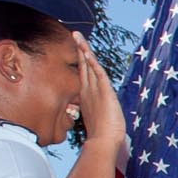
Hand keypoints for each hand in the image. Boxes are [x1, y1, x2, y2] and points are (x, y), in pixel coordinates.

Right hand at [74, 36, 126, 154]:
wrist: (103, 143)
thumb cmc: (103, 136)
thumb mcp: (98, 120)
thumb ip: (96, 114)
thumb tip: (97, 115)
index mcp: (86, 97)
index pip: (84, 74)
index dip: (82, 61)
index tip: (79, 50)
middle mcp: (87, 91)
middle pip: (82, 65)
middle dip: (79, 49)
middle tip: (74, 35)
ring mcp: (94, 91)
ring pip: (88, 65)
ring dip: (83, 49)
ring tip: (77, 35)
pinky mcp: (103, 92)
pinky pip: (96, 72)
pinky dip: (92, 61)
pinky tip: (87, 51)